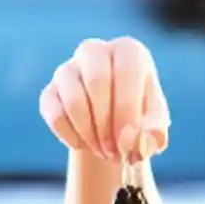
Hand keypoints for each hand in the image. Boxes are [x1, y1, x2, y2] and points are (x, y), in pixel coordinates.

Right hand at [40, 37, 169, 161]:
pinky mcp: (49, 92)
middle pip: (96, 81)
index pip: (126, 71)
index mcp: (127, 51)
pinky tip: (87, 145)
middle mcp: (95, 52)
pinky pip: (56, 116)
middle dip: (106, 123)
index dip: (127, 108)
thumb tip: (139, 142)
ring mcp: (68, 70)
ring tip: (105, 152)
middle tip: (116, 152)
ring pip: (73, 100)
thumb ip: (154, 134)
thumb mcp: (155, 126)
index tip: (129, 141)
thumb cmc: (139, 118)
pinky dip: (72, 137)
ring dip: (90, 134)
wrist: (113, 124)